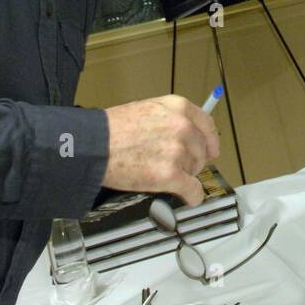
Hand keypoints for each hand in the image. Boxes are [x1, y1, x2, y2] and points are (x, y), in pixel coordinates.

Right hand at [102, 95, 220, 203]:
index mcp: (178, 107)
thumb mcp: (147, 109)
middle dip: (190, 161)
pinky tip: (187, 197)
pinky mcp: (170, 175)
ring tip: (160, 174)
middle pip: (201, 151)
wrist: (93, 146)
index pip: (207, 125)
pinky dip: (192, 197)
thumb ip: (170, 119)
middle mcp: (183, 127)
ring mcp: (178, 151)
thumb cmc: (111, 129)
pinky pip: (193, 191)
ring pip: (195, 171)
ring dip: (184, 176)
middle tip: (171, 165)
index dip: (210, 140)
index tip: (212, 150)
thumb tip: (188, 136)